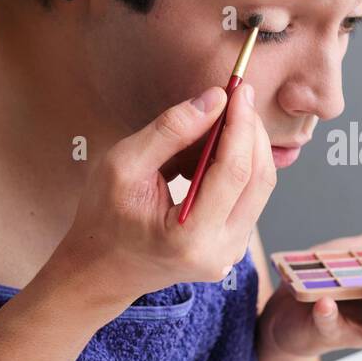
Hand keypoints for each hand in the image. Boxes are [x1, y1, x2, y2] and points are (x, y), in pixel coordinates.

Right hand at [52, 83, 276, 306]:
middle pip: (259, 179)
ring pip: (260, 187)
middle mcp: (221, 251)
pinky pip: (250, 197)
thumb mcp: (122, 165)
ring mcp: (232, 253)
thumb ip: (170, 131)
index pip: (234, 172)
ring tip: (215, 126)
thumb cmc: (103, 219)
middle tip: (238, 97)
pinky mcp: (234, 246)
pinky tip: (211, 153)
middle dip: (251, 132)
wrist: (101, 270)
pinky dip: (238, 166)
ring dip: (246, 148)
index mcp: (189, 237)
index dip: (241, 125)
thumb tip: (215, 100)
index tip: (240, 90)